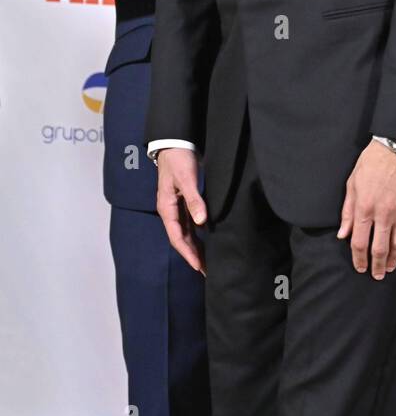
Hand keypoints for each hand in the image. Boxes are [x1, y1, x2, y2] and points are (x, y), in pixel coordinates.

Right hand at [155, 148, 207, 274]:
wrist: (176, 144)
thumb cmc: (179, 160)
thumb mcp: (187, 179)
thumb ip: (194, 200)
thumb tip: (201, 222)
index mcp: (167, 208)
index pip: (177, 237)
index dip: (187, 253)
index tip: (198, 266)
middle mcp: (171, 211)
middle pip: (182, 239)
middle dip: (193, 255)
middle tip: (206, 272)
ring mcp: (178, 208)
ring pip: (187, 233)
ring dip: (196, 248)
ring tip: (207, 262)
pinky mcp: (186, 202)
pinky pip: (191, 224)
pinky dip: (199, 235)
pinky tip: (208, 242)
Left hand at [337, 140, 395, 278]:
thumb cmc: (372, 162)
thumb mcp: (352, 184)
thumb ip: (347, 212)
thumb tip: (342, 234)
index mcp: (365, 208)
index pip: (360, 243)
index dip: (359, 259)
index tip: (360, 267)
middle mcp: (383, 214)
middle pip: (380, 249)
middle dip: (377, 266)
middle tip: (377, 275)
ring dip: (394, 260)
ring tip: (391, 268)